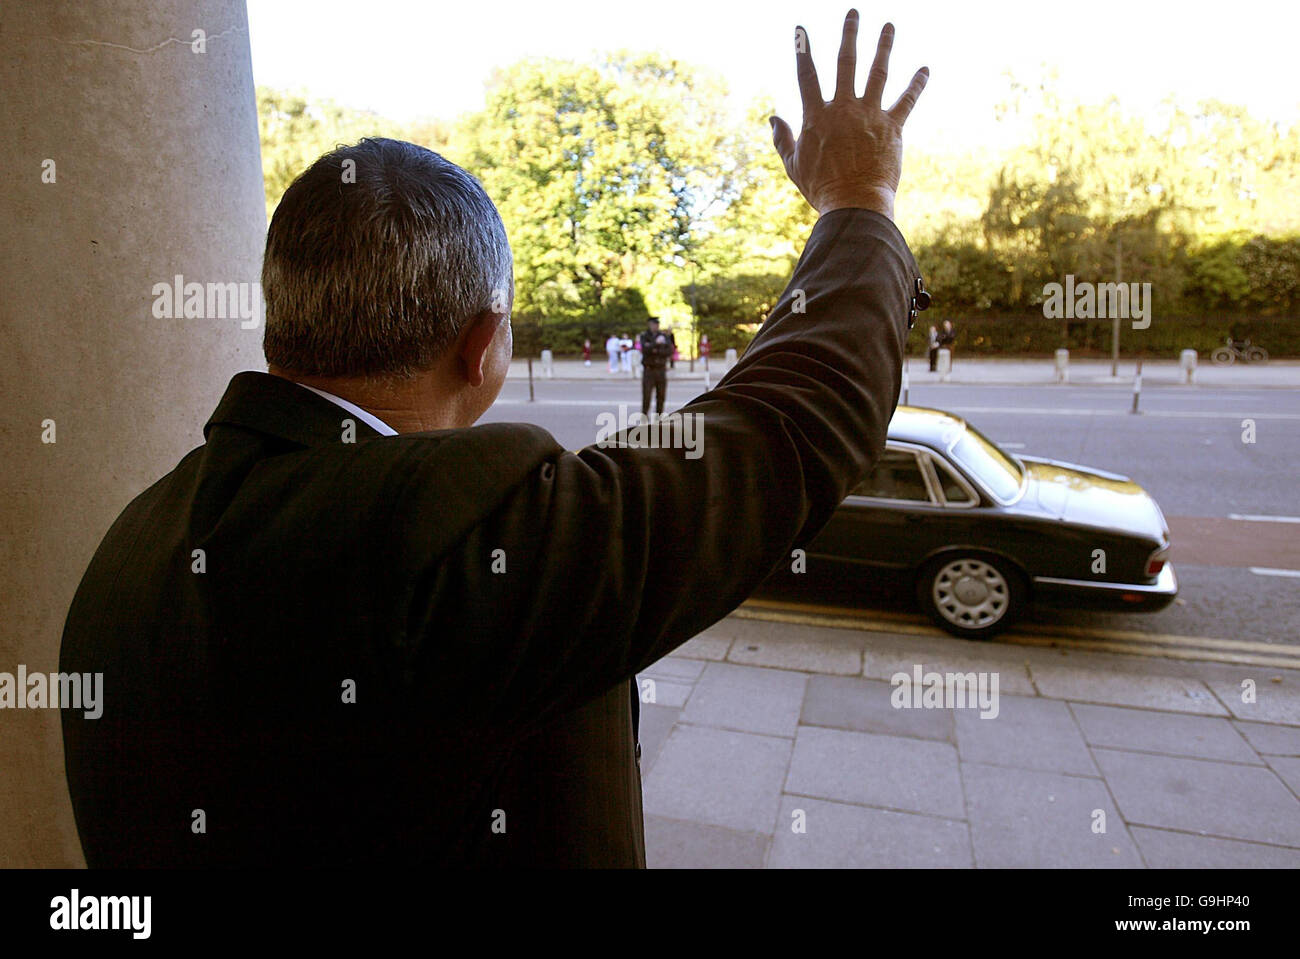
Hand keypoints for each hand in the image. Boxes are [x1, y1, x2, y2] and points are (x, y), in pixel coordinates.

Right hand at [770, 9, 928, 218]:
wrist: (854, 203)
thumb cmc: (821, 189)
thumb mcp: (794, 166)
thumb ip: (782, 139)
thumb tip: (772, 118)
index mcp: (816, 116)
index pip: (807, 75)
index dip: (803, 50)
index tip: (801, 29)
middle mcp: (843, 108)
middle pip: (847, 63)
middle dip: (850, 34)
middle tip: (854, 13)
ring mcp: (869, 115)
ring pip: (878, 72)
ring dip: (884, 46)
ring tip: (889, 26)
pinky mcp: (892, 127)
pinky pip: (907, 100)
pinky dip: (917, 84)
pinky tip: (925, 69)